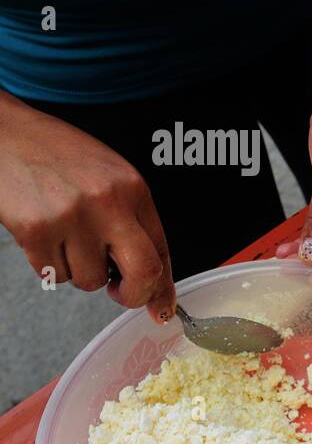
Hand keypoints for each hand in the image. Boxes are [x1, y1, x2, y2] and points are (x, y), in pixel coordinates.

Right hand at [0, 99, 174, 321]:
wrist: (5, 134)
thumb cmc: (57, 156)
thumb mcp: (108, 179)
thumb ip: (131, 223)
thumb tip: (151, 278)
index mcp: (132, 188)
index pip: (162, 249)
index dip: (163, 287)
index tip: (162, 309)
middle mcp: (108, 202)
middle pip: (144, 272)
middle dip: (134, 295)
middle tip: (119, 291)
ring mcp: (72, 217)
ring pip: (91, 280)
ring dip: (79, 271)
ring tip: (66, 239)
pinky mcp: (36, 229)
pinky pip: (54, 275)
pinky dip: (49, 265)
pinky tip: (45, 236)